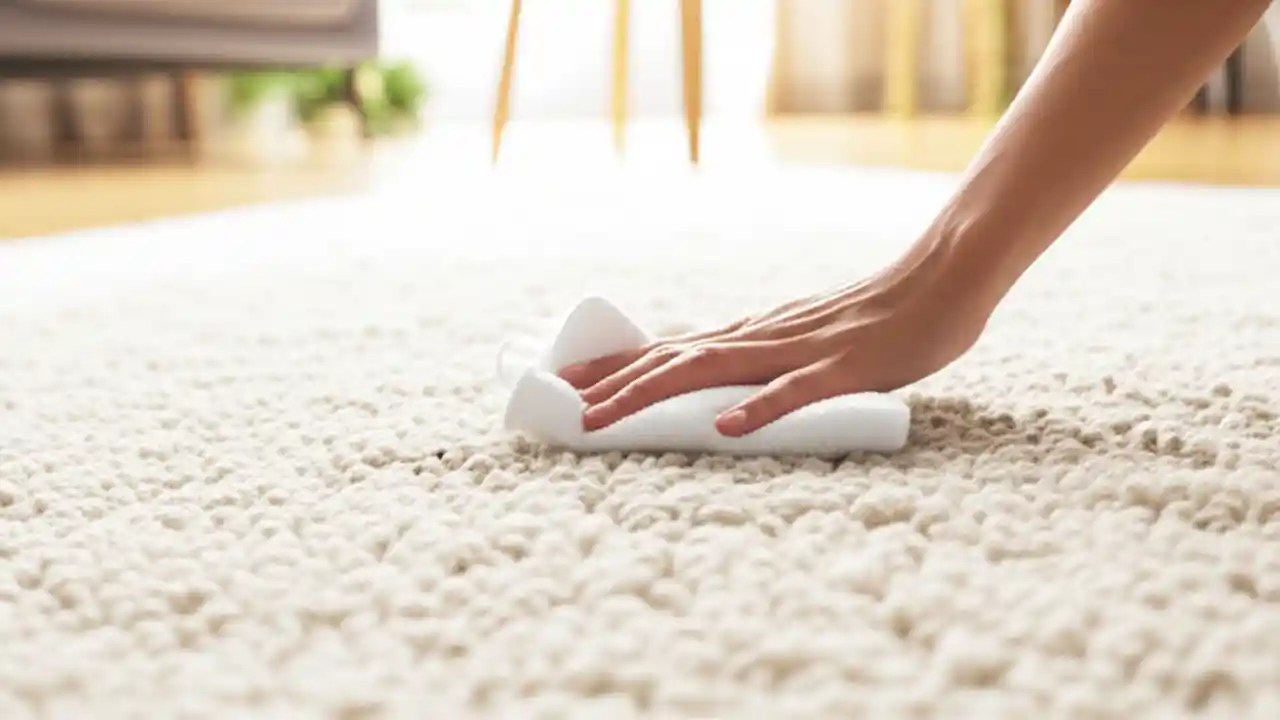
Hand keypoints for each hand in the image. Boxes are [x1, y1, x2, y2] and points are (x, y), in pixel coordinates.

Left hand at [559, 236, 995, 435]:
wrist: (941, 280)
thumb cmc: (878, 317)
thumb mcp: (808, 337)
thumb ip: (768, 357)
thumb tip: (727, 386)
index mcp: (755, 333)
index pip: (674, 348)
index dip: (619, 365)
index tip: (568, 379)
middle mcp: (763, 337)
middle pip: (675, 360)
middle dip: (615, 384)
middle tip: (564, 405)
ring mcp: (799, 350)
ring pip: (713, 372)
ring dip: (653, 393)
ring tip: (604, 416)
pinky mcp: (843, 368)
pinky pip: (795, 391)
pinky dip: (757, 408)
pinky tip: (724, 428)